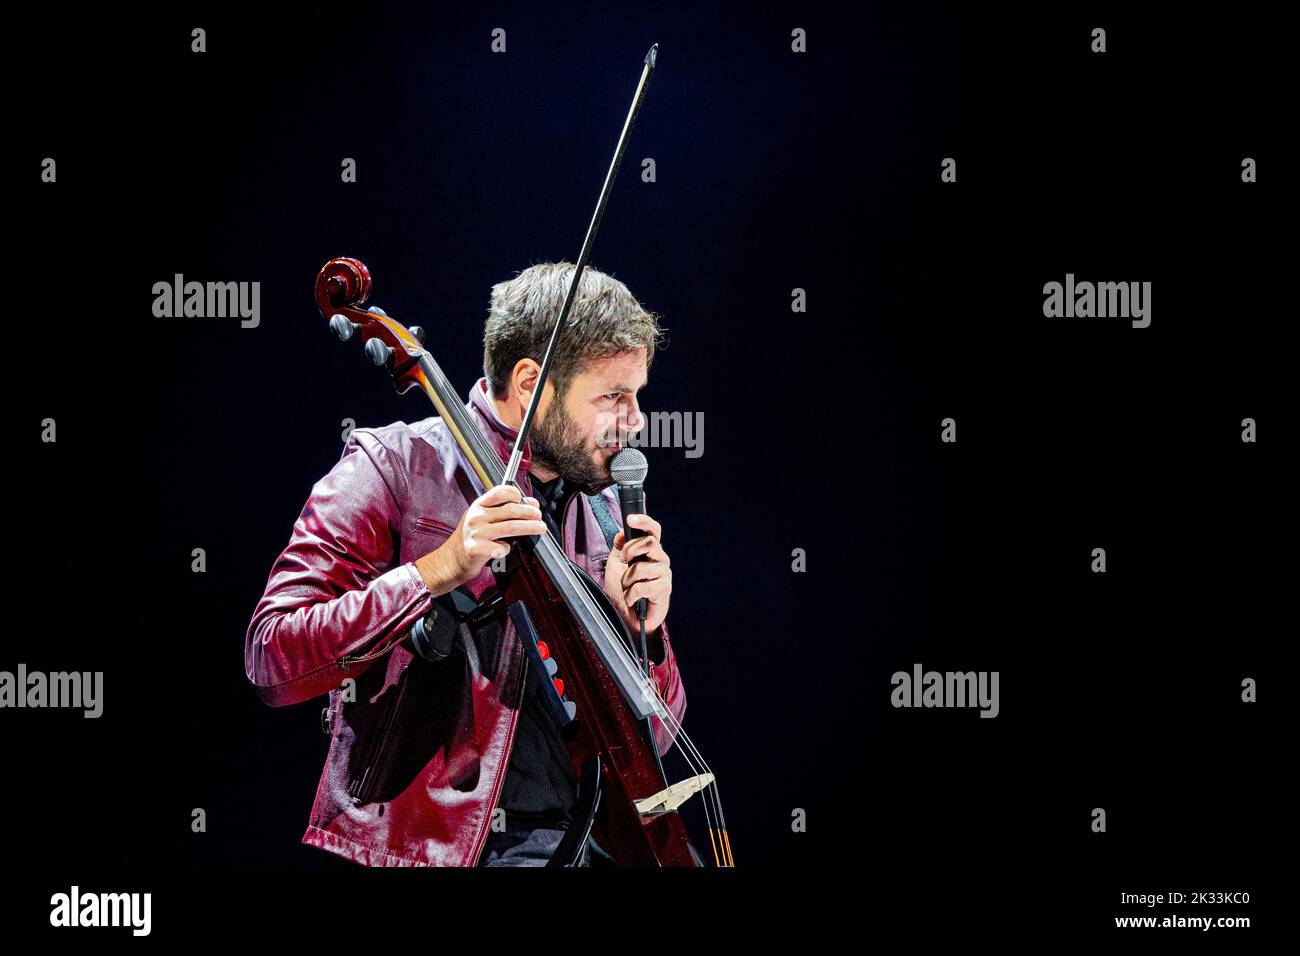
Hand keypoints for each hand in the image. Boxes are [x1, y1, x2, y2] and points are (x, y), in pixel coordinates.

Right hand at [418, 484, 545, 590]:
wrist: (451, 559)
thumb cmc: (470, 538)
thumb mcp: (483, 518)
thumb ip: (504, 510)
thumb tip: (531, 504)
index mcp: (479, 505)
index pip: (500, 492)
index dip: (516, 495)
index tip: (528, 502)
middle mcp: (477, 517)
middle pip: (510, 510)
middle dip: (529, 513)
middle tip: (540, 517)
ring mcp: (476, 533)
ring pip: (510, 527)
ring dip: (529, 528)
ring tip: (540, 529)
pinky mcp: (476, 549)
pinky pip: (500, 548)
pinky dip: (507, 548)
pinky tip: (506, 549)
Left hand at [603, 512, 671, 635]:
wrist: (626, 617)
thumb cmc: (622, 591)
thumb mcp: (615, 564)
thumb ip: (618, 546)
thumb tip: (622, 531)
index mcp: (649, 550)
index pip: (653, 530)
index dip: (644, 522)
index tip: (630, 519)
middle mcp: (659, 559)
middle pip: (650, 542)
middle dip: (630, 551)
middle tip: (623, 562)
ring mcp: (664, 573)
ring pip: (642, 566)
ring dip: (627, 580)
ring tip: (626, 588)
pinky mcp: (664, 589)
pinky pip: (643, 586)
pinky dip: (631, 594)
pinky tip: (632, 600)